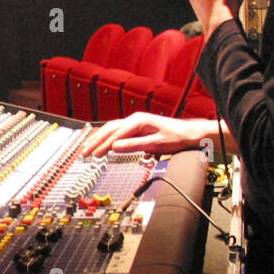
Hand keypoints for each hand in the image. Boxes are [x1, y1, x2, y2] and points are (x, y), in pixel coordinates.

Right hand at [83, 112, 205, 157]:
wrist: (189, 133)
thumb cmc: (176, 138)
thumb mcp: (155, 144)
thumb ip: (133, 145)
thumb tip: (115, 147)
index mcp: (138, 121)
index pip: (115, 135)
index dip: (102, 145)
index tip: (93, 155)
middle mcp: (135, 119)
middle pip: (109, 129)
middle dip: (95, 141)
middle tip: (84, 152)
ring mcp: (135, 122)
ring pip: (111, 128)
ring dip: (99, 138)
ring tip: (88, 148)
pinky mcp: (137, 126)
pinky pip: (117, 130)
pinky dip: (107, 136)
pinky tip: (101, 142)